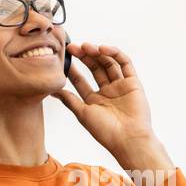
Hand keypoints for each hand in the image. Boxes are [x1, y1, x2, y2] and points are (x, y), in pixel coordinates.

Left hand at [54, 42, 172, 170]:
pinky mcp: (133, 82)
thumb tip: (52, 91)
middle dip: (84, 57)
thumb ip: (69, 100)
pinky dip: (115, 53)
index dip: (73, 68)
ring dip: (98, 53)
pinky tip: (103, 49)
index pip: (81, 80)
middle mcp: (108, 92)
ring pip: (109, 63)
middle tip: (73, 47)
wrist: (129, 139)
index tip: (63, 58)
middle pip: (95, 68)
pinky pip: (125, 63)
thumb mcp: (82, 113)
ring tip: (86, 47)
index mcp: (95, 100)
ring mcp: (121, 86)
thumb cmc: (106, 131)